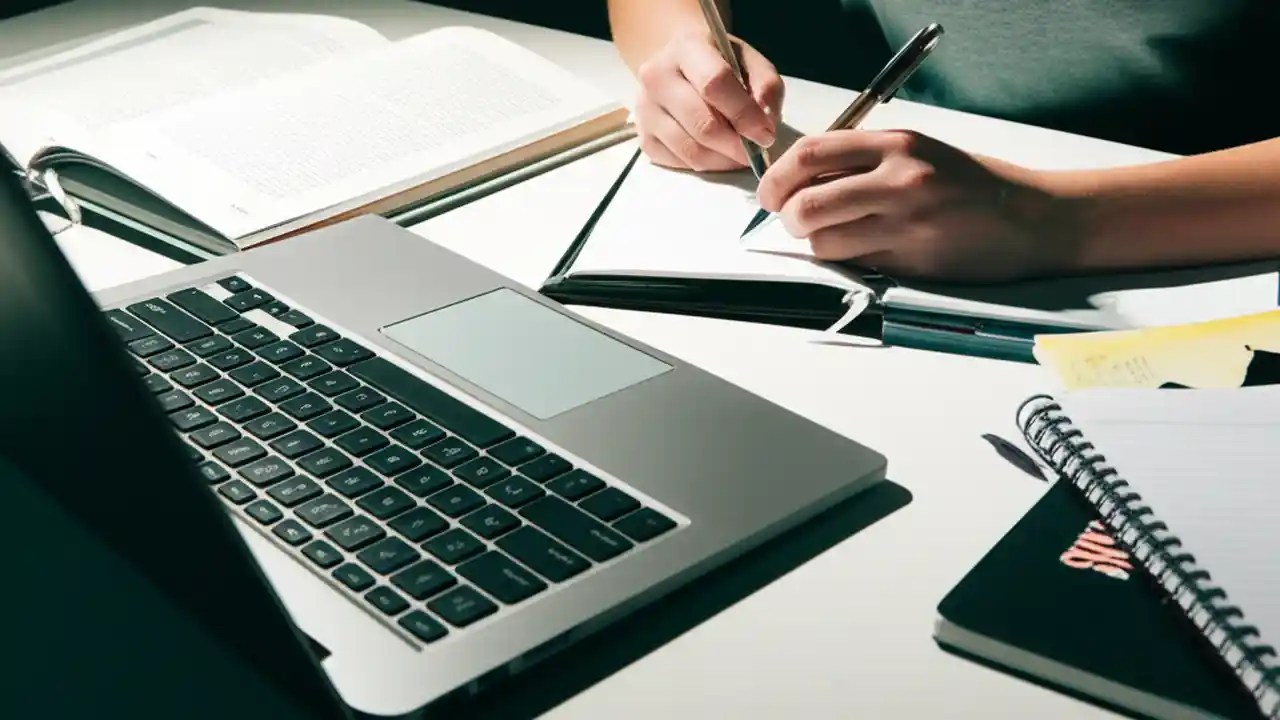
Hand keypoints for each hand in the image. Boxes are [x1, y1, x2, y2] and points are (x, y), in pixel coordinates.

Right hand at [634, 28, 782, 171]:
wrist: (678, 64)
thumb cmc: (719, 62)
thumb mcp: (749, 61)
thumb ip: (765, 86)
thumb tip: (766, 123)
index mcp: (687, 48)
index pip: (714, 84)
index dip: (743, 114)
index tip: (765, 135)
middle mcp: (657, 76)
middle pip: (701, 123)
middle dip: (735, 145)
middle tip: (754, 152)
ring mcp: (645, 109)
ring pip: (689, 150)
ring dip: (722, 160)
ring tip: (738, 155)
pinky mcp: (642, 136)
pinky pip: (677, 162)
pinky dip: (704, 165)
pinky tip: (716, 154)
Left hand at [756, 130, 1076, 280]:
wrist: (1031, 219)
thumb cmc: (970, 183)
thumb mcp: (918, 152)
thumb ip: (861, 161)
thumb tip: (799, 179)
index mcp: (897, 145)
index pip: (810, 155)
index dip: (776, 177)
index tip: (769, 192)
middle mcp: (899, 182)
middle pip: (805, 204)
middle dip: (787, 217)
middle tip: (793, 221)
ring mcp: (905, 225)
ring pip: (822, 242)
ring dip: (815, 244)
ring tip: (834, 237)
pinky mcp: (910, 263)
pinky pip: (853, 264)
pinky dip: (844, 260)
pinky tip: (863, 250)